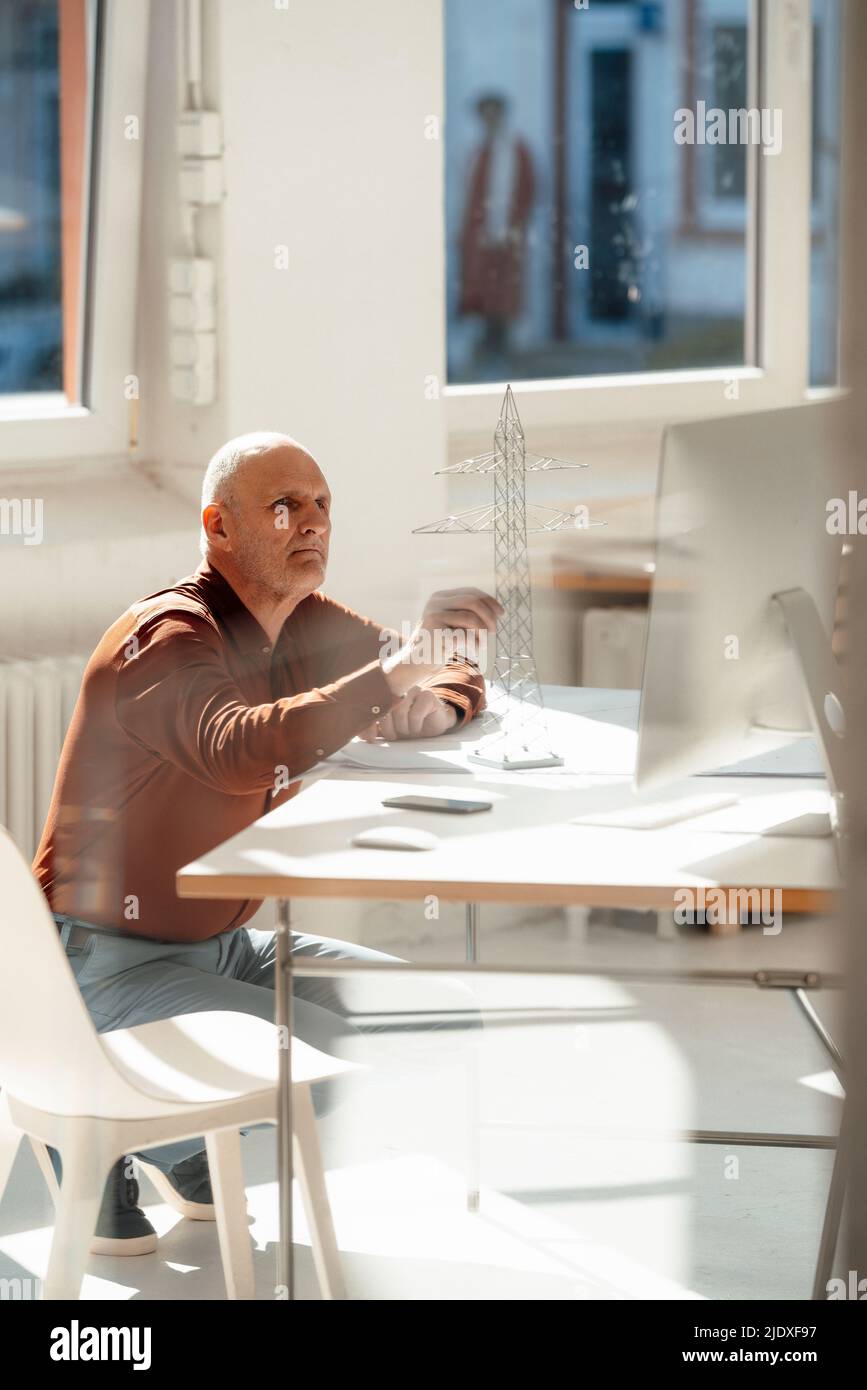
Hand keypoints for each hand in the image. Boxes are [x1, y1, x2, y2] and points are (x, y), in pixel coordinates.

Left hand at [358, 687, 457, 740]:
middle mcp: (398, 688)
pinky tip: (418, 727)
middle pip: (385, 709)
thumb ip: (373, 728)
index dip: (369, 723)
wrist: (433, 725)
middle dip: (387, 729)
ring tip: (407, 731)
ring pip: (399, 711)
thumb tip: (363, 735)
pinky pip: (415, 714)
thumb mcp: (387, 728)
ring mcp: (413, 690)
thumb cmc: (408, 726)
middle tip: (394, 736)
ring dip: (403, 728)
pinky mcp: (427, 695)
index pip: (371, 706)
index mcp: (385, 693)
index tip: (371, 737)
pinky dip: (415, 726)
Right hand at [381, 586, 501, 697]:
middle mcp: (435, 603)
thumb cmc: (440, 643)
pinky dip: (474, 643)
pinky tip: (474, 650)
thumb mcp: (454, 623)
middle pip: (472, 602)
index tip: (501, 613)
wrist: (416, 661)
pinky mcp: (435, 633)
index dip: (489, 601)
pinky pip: (464, 635)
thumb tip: (497, 610)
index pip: (471, 592)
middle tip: (494, 631)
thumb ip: (469, 613)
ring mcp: (434, 616)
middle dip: (489, 616)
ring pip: (470, 618)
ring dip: (482, 632)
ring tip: (482, 644)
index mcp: (440, 597)